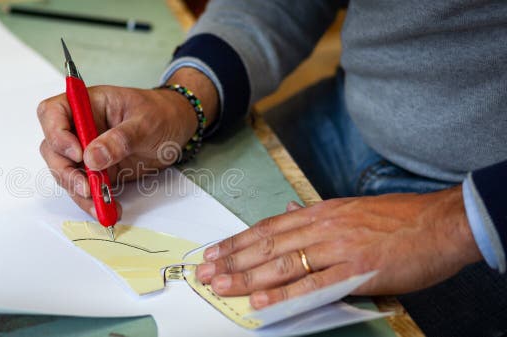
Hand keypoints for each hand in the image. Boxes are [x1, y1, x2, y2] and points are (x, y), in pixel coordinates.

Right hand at [36, 68, 217, 217]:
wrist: (177, 127)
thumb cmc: (161, 114)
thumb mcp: (146, 122)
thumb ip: (120, 139)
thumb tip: (92, 158)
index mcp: (88, 104)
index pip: (52, 112)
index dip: (57, 134)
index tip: (77, 154)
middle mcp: (80, 126)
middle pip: (52, 148)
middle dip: (65, 172)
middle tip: (87, 188)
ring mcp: (85, 150)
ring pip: (65, 173)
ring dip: (78, 192)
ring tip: (102, 204)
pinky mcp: (95, 171)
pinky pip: (83, 188)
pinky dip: (92, 201)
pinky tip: (108, 208)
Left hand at [195, 186, 482, 308]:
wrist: (441, 223)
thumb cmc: (400, 219)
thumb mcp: (351, 210)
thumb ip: (315, 215)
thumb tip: (287, 211)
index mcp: (320, 213)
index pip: (268, 228)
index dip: (238, 241)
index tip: (214, 252)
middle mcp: (322, 227)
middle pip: (266, 245)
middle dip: (232, 260)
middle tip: (205, 272)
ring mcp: (337, 248)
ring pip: (282, 263)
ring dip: (247, 276)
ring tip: (220, 285)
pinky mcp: (355, 269)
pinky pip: (312, 283)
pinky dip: (284, 292)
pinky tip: (261, 299)